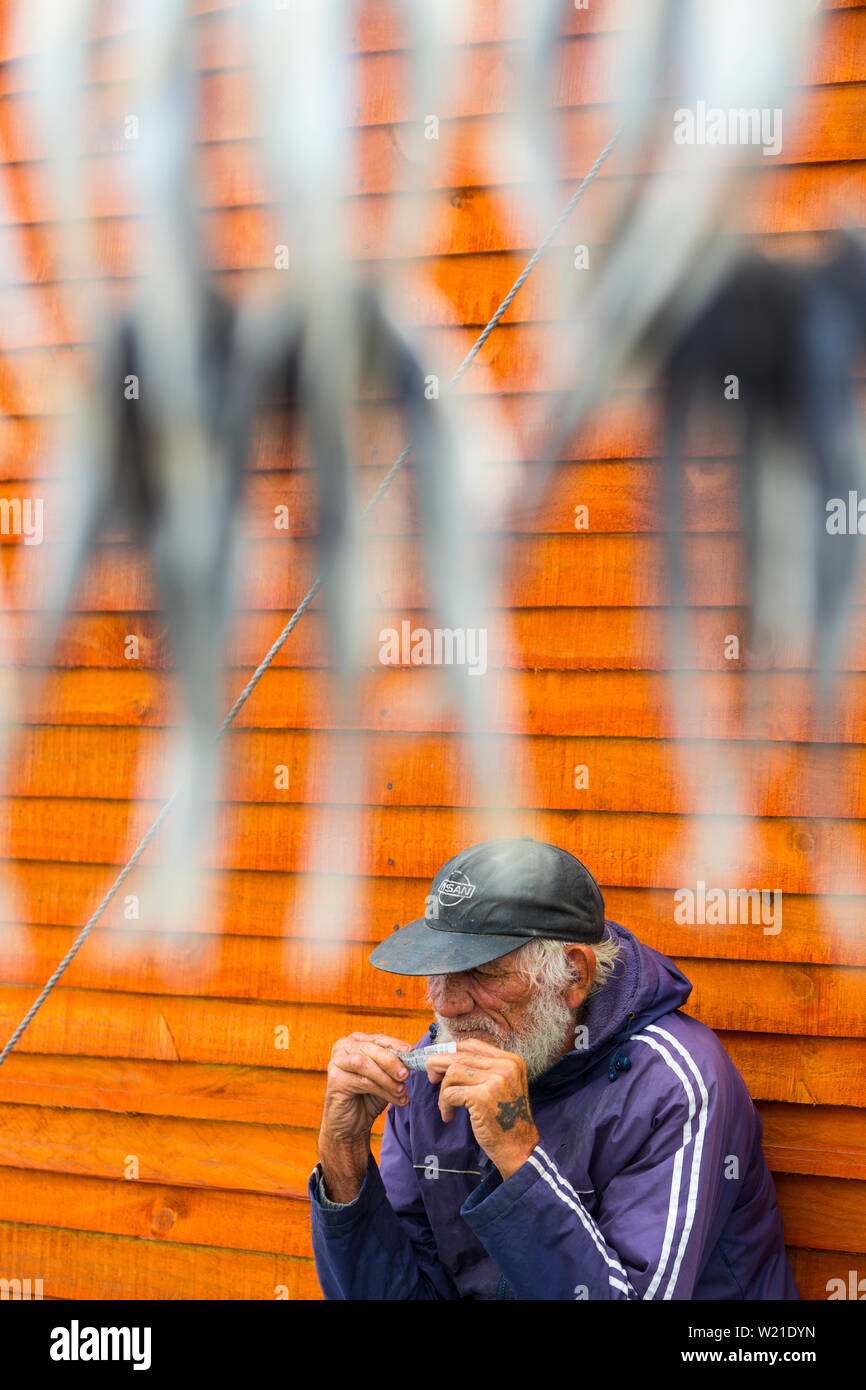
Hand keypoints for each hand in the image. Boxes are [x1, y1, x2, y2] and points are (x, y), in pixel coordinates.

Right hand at [318, 1031, 413, 1201]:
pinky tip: (395, 1099)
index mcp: (357, 1041)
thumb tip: (414, 1059)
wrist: (350, 1125)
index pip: (379, 1038)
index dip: (396, 1044)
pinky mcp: (335, 1080)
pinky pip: (362, 1082)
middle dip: (391, 1062)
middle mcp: (344, 1047)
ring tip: (401, 1090)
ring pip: (365, 1064)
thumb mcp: (385, 1077)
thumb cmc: (367, 1097)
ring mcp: (336, 1063)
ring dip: (387, 1078)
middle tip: (405, 1075)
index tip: (411, 1053)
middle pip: (371, 1049)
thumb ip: (395, 1066)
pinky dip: (382, 1090)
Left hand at [425, 1039, 539, 1180]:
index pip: (472, 1045)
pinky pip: (449, 1093)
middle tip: (432, 1078)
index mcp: (511, 1060)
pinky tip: (449, 1116)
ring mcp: (495, 1080)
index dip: (451, 1052)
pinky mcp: (482, 1097)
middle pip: (459, 1055)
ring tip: (446, 1106)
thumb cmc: (505, 1119)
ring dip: (443, 1090)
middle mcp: (506, 1066)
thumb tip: (447, 1057)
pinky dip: (443, 1104)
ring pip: (452, 1071)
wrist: (519, 1148)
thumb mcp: (502, 1086)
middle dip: (439, 1065)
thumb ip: (483, 1069)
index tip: (441, 1065)